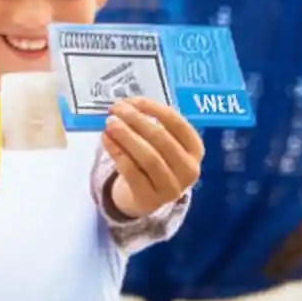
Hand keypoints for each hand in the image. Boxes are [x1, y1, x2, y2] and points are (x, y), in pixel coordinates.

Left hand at [103, 97, 204, 217]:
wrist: (144, 197)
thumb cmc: (154, 161)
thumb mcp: (160, 143)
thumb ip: (149, 123)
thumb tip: (126, 106)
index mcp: (195, 150)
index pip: (177, 124)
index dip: (154, 109)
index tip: (132, 101)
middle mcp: (189, 170)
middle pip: (162, 140)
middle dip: (137, 121)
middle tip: (116, 109)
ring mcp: (171, 188)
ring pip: (148, 157)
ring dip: (127, 136)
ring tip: (110, 123)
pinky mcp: (149, 199)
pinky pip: (132, 172)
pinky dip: (117, 153)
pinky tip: (106, 139)